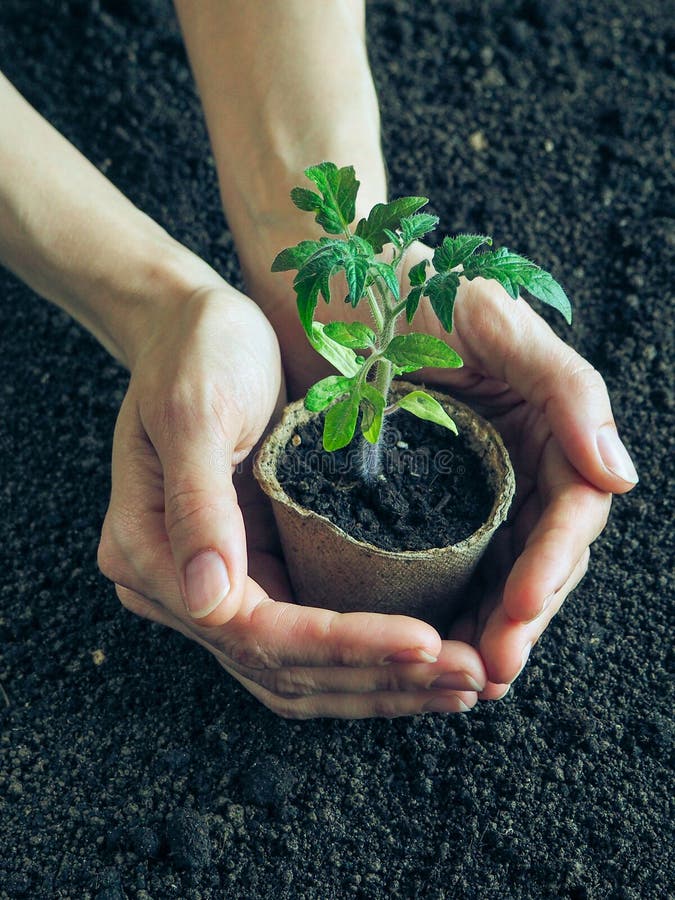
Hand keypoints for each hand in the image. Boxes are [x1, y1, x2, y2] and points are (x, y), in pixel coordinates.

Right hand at [97, 284, 485, 716]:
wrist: (193, 326)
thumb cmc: (193, 352)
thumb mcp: (194, 410)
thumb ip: (197, 504)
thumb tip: (209, 599)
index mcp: (151, 553)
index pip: (253, 630)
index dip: (341, 644)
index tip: (424, 640)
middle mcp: (182, 588)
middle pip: (283, 668)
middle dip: (378, 680)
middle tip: (468, 678)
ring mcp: (220, 587)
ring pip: (301, 672)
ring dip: (381, 685)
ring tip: (460, 682)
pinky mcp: (258, 573)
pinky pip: (312, 639)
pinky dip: (367, 658)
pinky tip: (424, 657)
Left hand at [244, 243, 637, 698]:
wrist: (336, 282)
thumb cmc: (418, 289)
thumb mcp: (496, 321)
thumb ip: (568, 388)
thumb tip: (619, 477)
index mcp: (549, 428)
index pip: (569, 513)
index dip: (552, 566)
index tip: (522, 610)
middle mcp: (517, 466)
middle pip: (537, 558)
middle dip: (521, 617)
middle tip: (491, 668)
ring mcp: (468, 490)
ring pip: (493, 575)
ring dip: (486, 629)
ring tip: (465, 677)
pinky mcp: (416, 504)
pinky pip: (440, 566)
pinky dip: (441, 608)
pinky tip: (425, 644)